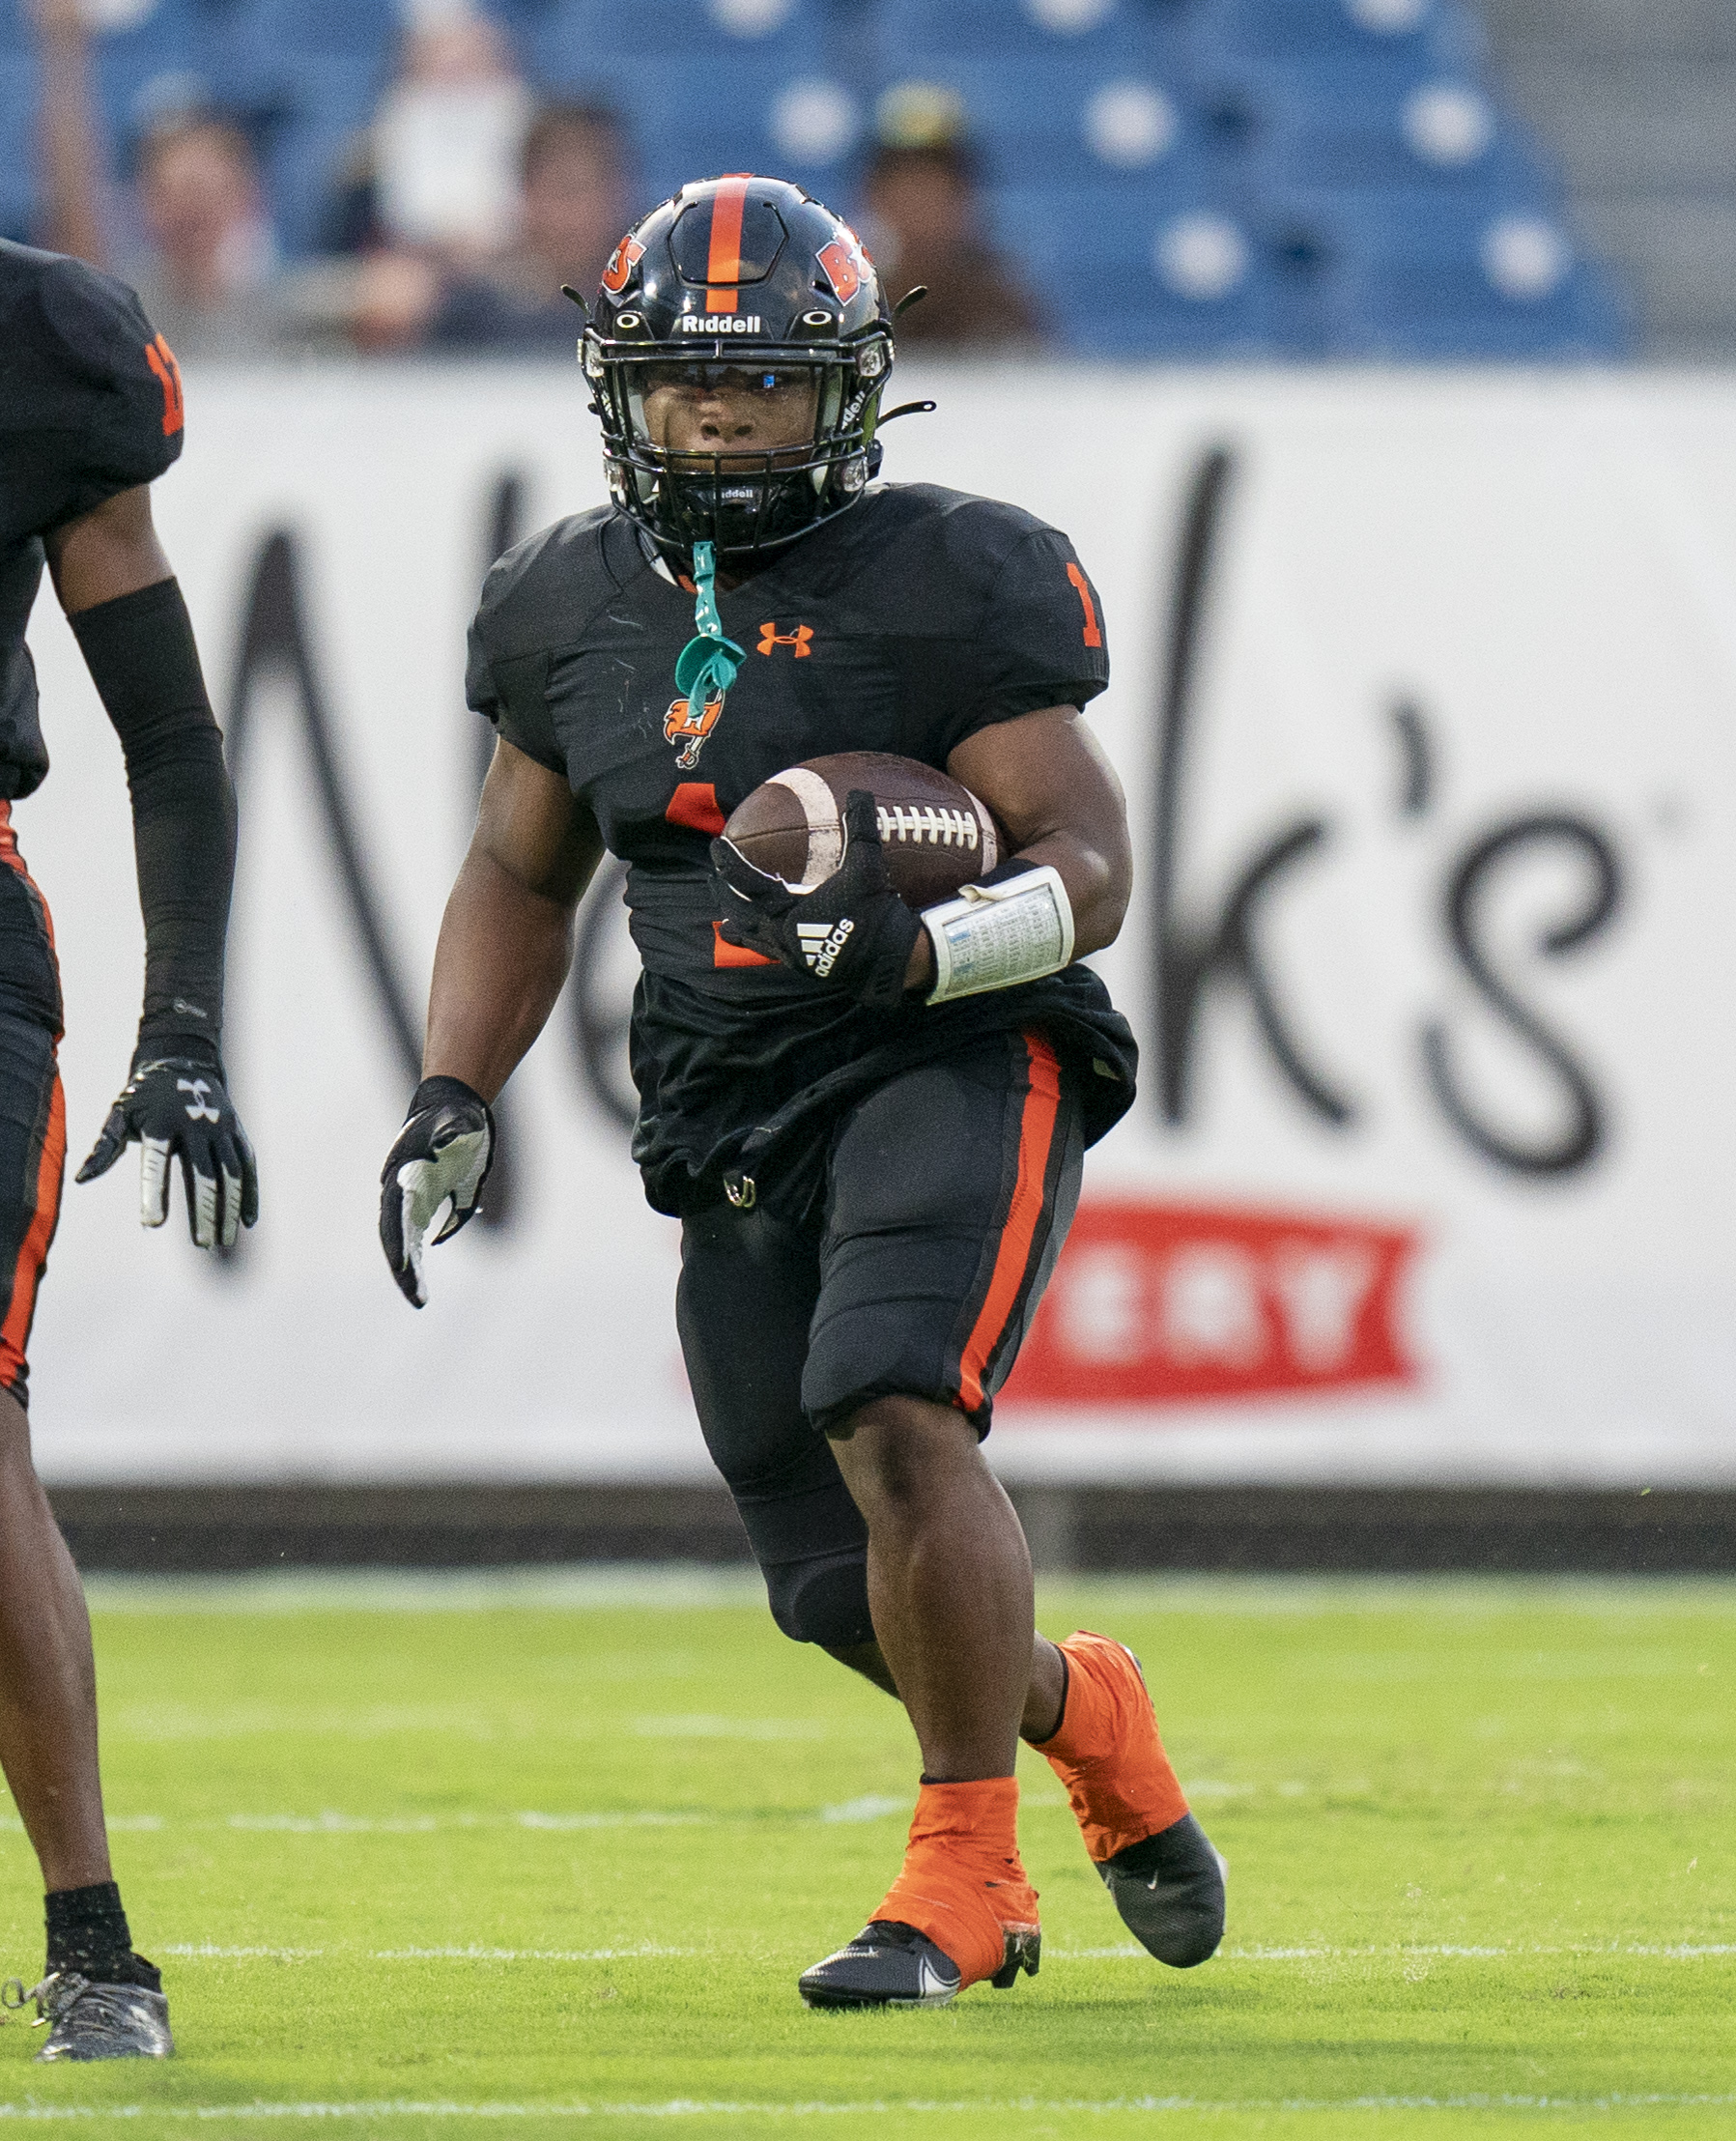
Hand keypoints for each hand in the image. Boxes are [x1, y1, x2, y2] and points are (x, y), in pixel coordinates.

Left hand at [76, 1053, 258, 1250]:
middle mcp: (195, 1124)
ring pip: (231, 1173)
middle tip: (202, 1243)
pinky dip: (251, 1193)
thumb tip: (81, 1180)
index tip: (151, 1224)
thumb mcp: (120, 1115)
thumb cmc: (143, 1098)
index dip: (153, 1193)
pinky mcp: (238, 1131)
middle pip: (203, 1175)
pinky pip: (248, 1165)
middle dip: (205, 1211)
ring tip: (224, 1240)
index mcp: (160, 1122)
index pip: (156, 1163)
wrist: (182, 1061)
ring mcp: (221, 1127)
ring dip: (230, 1208)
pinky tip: (248, 1221)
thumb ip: (105, 1148)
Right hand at [378, 1075, 494, 1307]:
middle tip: (417, 1299)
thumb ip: (452, 1148)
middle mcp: (400, 1191)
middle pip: (395, 1237)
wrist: (452, 1107)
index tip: (402, 1267)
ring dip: (407, 1270)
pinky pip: (413, 1236)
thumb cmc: (457, 1121)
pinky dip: (414, 1259)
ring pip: (401, 1240)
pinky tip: (418, 1281)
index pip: (397, 1217)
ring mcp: (407, 1198)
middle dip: (403, 1269)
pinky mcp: (420, 1202)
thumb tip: (444, 1161)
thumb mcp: (461, 1132)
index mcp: (406, 1176)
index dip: (398, 1243)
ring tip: (418, 1298)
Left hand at [711, 790, 920, 1010]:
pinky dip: (764, 946)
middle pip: (741, 913)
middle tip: (714, 880)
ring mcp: (792, 955)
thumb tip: (860, 792)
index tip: (716, 845)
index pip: (746, 882)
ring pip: (755, 940)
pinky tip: (770, 944)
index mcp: (785, 910)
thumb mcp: (867, 865)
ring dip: (740, 926)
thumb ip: (860, 828)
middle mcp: (781, 934)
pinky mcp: (806, 968)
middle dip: (725, 895)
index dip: (728, 862)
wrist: (890, 958)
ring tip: (727, 923)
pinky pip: (775, 955)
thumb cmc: (874, 911)